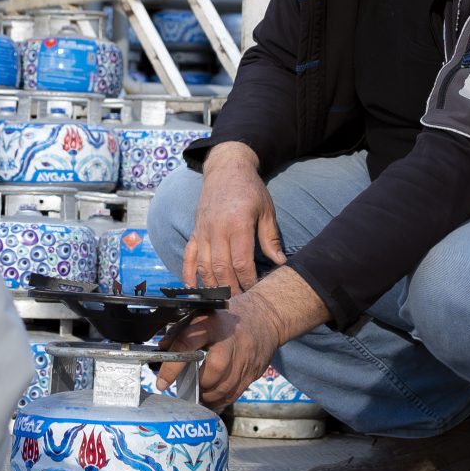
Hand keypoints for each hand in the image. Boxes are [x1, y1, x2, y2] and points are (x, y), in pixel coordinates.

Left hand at [164, 268, 327, 408]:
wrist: (268, 317)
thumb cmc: (229, 317)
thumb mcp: (202, 314)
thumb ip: (181, 331)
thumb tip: (163, 349)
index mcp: (212, 324)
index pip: (188, 344)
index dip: (172, 366)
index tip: (162, 382)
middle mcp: (231, 341)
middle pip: (214, 369)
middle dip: (198, 384)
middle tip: (186, 389)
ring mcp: (245, 358)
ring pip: (225, 386)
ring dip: (208, 396)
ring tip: (198, 396)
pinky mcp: (254, 371)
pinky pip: (235, 393)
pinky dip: (220, 400)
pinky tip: (211, 399)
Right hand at [182, 142, 284, 292]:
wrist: (226, 168)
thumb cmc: (250, 189)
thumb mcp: (266, 210)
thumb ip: (271, 238)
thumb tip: (280, 262)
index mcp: (238, 223)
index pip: (241, 261)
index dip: (248, 280)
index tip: (255, 290)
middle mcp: (217, 228)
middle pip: (221, 267)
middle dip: (231, 288)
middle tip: (240, 302)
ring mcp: (203, 230)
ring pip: (204, 264)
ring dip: (212, 285)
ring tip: (222, 299)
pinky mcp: (195, 230)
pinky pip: (189, 255)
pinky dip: (188, 273)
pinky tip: (192, 288)